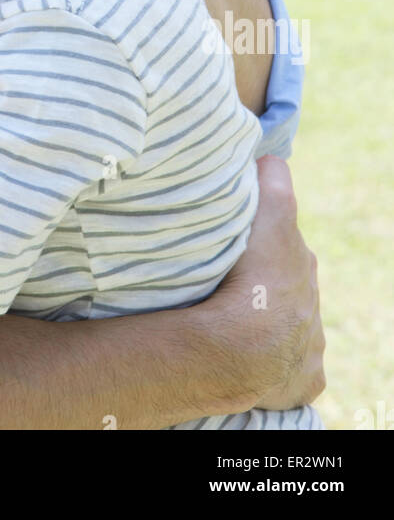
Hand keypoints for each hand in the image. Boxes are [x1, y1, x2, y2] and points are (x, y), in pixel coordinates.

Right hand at [219, 156, 325, 410]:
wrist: (243, 348)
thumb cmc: (249, 276)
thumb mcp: (268, 212)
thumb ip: (273, 180)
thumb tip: (270, 160)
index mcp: (300, 259)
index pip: (281, 235)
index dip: (261, 231)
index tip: (241, 236)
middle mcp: (311, 299)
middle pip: (285, 279)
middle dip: (263, 276)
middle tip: (228, 279)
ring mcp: (310, 341)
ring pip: (288, 322)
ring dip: (265, 319)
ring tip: (230, 320)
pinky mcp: (306, 379)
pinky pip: (290, 368)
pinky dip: (274, 364)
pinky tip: (251, 360)